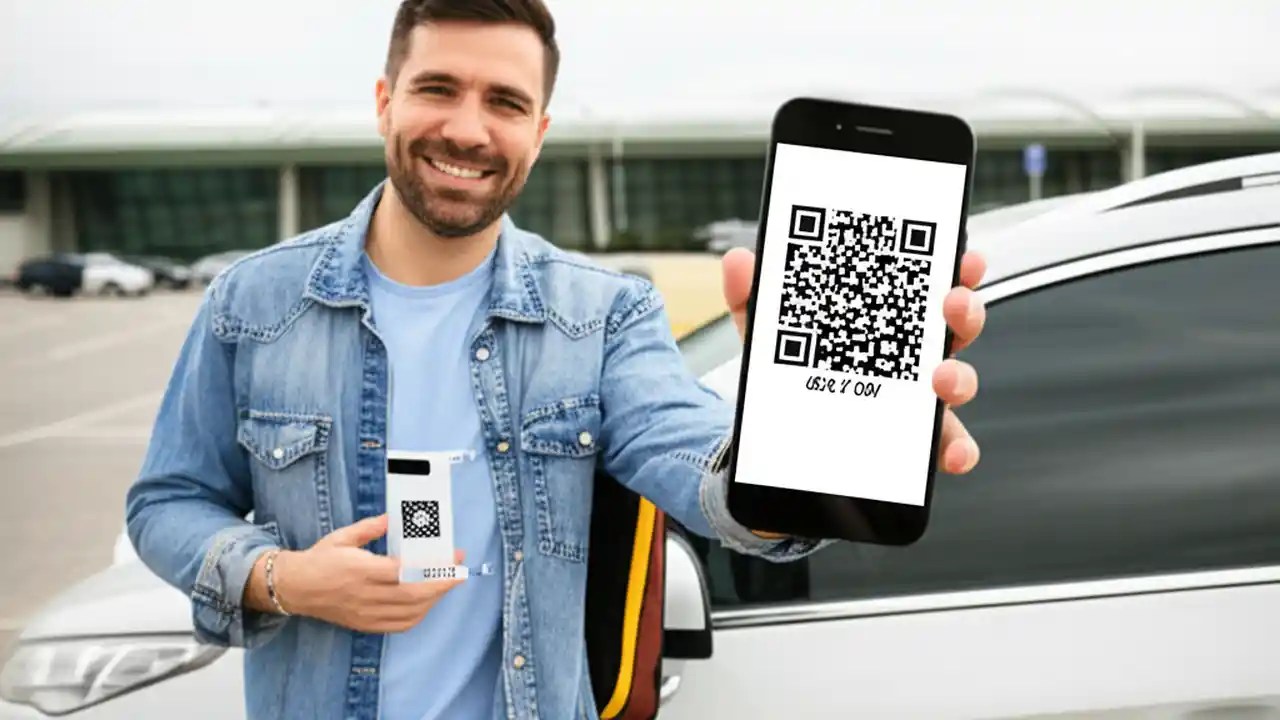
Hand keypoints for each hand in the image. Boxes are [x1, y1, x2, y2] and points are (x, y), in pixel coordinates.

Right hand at [250, 514, 464, 633]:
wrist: (294, 588)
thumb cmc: (319, 559)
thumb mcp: (342, 536)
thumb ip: (370, 528)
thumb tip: (394, 518)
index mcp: (360, 569)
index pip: (405, 571)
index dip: (432, 567)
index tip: (451, 557)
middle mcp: (365, 594)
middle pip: (413, 595)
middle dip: (442, 585)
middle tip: (459, 573)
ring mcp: (365, 613)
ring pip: (409, 612)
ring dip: (433, 600)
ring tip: (446, 584)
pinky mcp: (364, 624)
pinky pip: (398, 626)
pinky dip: (417, 616)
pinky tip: (426, 604)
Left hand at [721, 246, 986, 475]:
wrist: (777, 436)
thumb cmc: (791, 368)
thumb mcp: (768, 333)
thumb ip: (754, 298)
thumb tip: (738, 261)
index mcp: (885, 320)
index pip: (927, 287)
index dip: (954, 269)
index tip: (963, 256)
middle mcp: (909, 357)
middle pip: (954, 329)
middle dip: (965, 311)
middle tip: (952, 303)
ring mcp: (914, 399)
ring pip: (956, 385)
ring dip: (959, 378)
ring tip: (941, 379)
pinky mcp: (909, 443)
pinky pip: (945, 447)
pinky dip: (957, 450)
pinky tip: (950, 454)